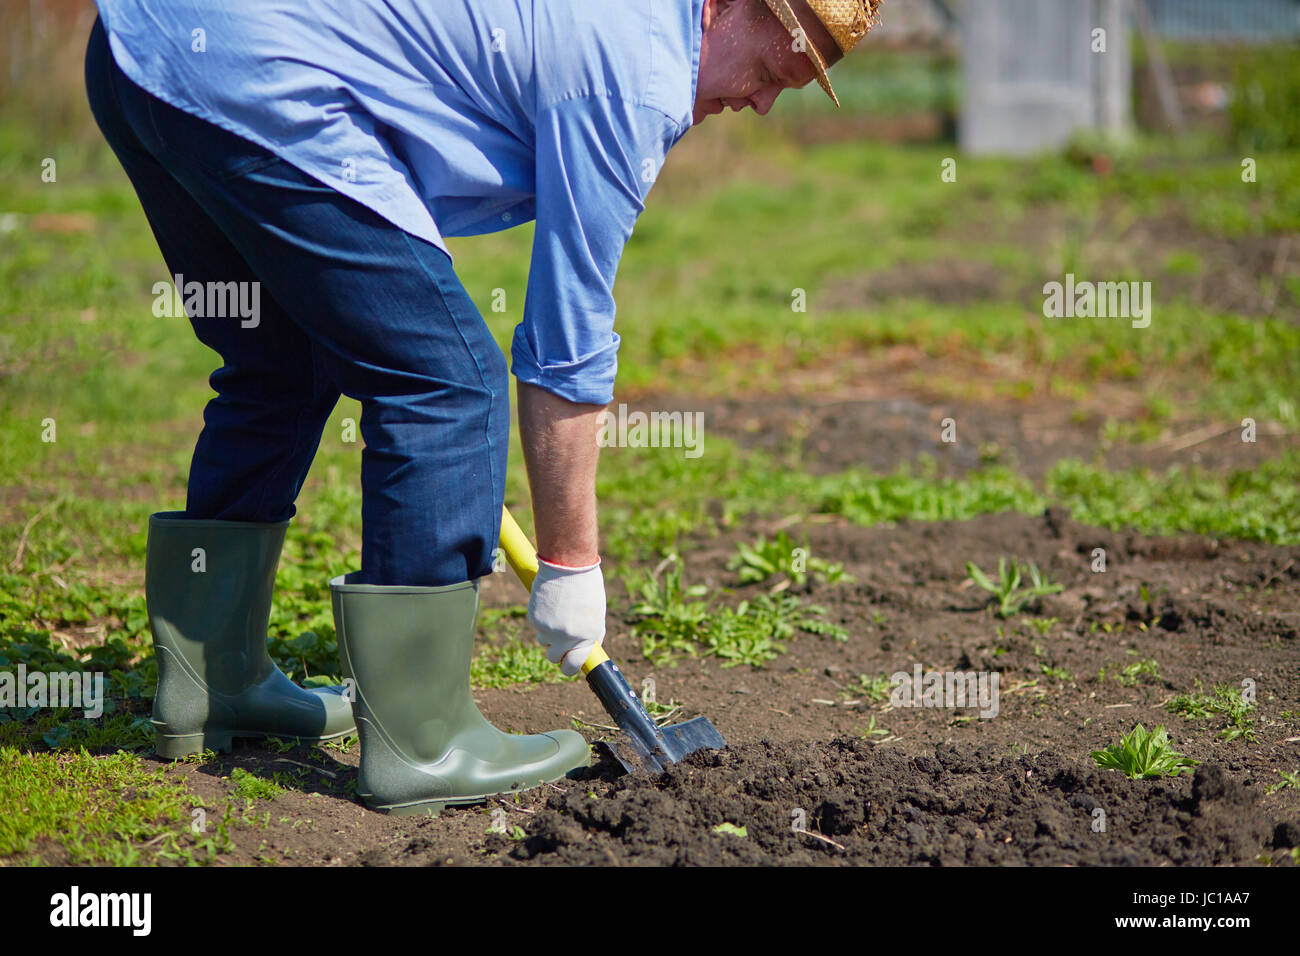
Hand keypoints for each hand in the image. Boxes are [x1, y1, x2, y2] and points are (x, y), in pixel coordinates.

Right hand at [528, 557, 605, 676]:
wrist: (569, 564)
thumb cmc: (587, 586)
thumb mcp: (596, 613)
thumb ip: (591, 633)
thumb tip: (587, 649)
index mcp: (586, 636)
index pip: (573, 665)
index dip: (569, 667)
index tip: (567, 664)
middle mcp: (567, 637)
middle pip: (553, 658)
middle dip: (555, 651)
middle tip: (558, 637)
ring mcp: (549, 629)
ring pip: (543, 641)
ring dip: (547, 632)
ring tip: (556, 610)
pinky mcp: (534, 619)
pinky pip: (536, 626)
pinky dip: (541, 617)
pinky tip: (549, 602)